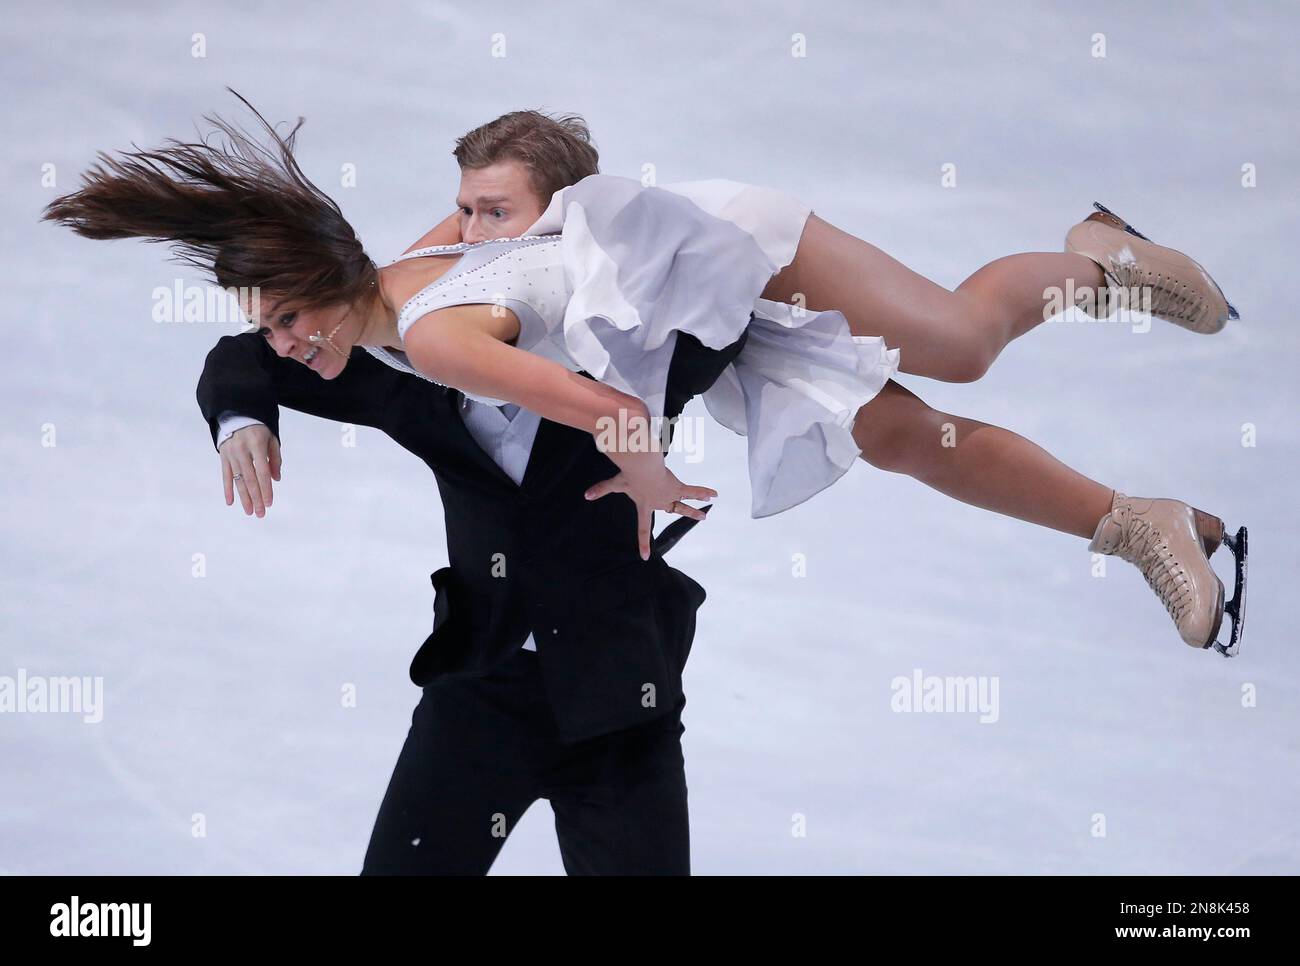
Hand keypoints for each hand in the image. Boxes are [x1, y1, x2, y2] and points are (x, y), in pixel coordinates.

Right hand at [219, 425, 281, 516]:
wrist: (236, 414)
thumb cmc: (259, 429)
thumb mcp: (271, 439)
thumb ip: (275, 459)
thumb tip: (276, 480)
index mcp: (256, 444)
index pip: (262, 472)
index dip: (266, 488)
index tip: (269, 503)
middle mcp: (242, 450)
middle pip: (250, 479)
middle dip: (256, 498)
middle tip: (260, 513)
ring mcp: (230, 454)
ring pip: (237, 480)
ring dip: (243, 497)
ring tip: (249, 512)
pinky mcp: (223, 456)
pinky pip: (225, 475)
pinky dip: (227, 489)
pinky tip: (231, 502)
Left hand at [584, 451, 716, 560]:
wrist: (643, 469)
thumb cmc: (629, 476)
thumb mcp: (615, 483)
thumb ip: (601, 489)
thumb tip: (585, 495)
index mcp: (644, 505)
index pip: (643, 528)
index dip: (643, 542)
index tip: (644, 556)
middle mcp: (659, 503)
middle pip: (672, 512)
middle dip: (685, 515)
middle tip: (694, 521)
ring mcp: (670, 496)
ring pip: (684, 505)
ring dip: (695, 509)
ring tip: (704, 516)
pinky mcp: (677, 488)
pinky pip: (692, 491)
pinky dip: (703, 492)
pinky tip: (714, 494)